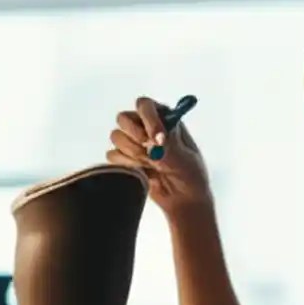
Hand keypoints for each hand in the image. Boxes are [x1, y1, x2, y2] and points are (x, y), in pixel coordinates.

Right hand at [107, 96, 212, 216]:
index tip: (156, 137)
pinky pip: (112, 155)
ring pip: (116, 136)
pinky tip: (142, 172)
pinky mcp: (124, 159)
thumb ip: (169, 146)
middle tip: (150, 151)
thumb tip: (154, 139)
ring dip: (133, 153)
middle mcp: (145, 126)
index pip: (144, 105)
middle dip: (135, 135)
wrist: (182, 199)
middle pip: (123, 117)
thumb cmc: (190, 175)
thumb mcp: (184, 159)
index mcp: (164, 118)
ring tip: (151, 165)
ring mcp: (133, 142)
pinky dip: (126, 165)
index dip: (147, 118)